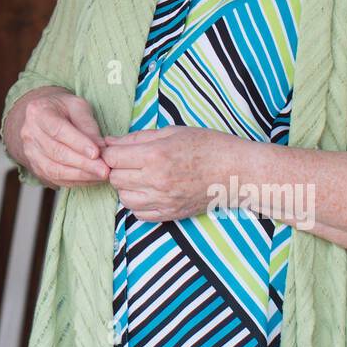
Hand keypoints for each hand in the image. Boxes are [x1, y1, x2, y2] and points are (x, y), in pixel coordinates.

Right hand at [5, 86, 110, 187]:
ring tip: (100, 176)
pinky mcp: (35, 167)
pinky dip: (75, 181)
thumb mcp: (78, 106)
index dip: (78, 143)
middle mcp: (29, 133)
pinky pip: (55, 178)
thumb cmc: (63, 108)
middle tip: (104, 169)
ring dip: (80, 175)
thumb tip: (100, 147)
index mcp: (38, 112)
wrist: (44, 116)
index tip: (97, 153)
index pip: (58, 130)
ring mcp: (30, 152)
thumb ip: (88, 124)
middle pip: (56, 152)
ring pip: (54, 169)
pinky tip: (91, 178)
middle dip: (83, 163)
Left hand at [101, 126, 237, 221]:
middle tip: (128, 161)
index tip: (114, 149)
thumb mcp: (172, 132)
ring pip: (123, 198)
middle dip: (116, 168)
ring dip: (126, 187)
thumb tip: (109, 142)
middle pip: (115, 178)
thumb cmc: (208, 146)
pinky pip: (138, 214)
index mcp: (155, 156)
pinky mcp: (170, 214)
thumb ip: (137, 138)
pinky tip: (149, 190)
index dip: (109, 151)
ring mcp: (163, 201)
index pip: (112, 158)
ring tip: (139, 176)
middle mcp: (156, 181)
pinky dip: (138, 203)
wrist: (237, 172)